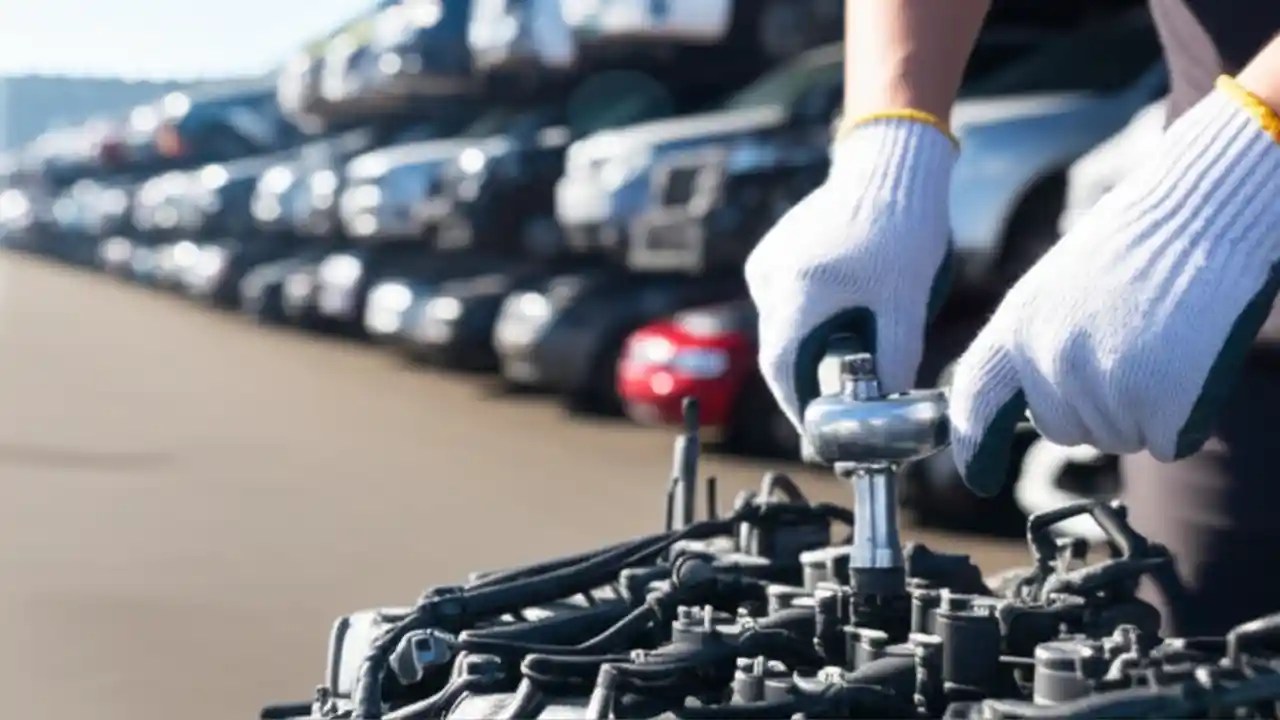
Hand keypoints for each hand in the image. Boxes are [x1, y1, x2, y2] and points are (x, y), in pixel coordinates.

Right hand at [745, 117, 955, 432]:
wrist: (888, 167)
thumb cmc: (904, 231)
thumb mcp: (905, 306)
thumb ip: (894, 363)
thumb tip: (891, 414)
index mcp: (800, 292)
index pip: (782, 370)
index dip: (799, 407)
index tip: (820, 431)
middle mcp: (772, 278)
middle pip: (780, 351)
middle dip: (809, 379)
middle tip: (842, 399)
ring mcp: (768, 263)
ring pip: (782, 327)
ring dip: (810, 346)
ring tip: (854, 344)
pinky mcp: (772, 251)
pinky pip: (783, 301)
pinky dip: (808, 318)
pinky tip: (844, 307)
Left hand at [949, 84, 1279, 495]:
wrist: (1201, 213)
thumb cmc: (1134, 246)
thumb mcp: (1054, 289)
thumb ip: (1032, 345)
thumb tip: (1025, 404)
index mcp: (1014, 327)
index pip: (974, 403)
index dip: (973, 447)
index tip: (978, 479)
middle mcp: (1047, 362)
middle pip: (1063, 431)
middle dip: (1096, 408)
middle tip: (1131, 349)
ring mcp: (1101, 384)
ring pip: (1119, 437)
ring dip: (1143, 408)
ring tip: (1160, 344)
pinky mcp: (1158, 402)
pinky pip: (1167, 443)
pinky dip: (1184, 419)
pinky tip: (1189, 365)